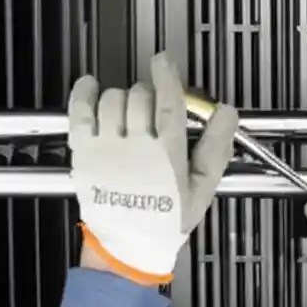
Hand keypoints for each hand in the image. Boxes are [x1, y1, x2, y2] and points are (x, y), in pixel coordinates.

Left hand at [68, 53, 236, 284]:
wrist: (127, 245)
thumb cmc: (165, 219)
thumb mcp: (202, 189)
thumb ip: (216, 148)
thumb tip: (226, 114)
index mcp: (167, 154)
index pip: (167, 100)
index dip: (166, 74)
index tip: (164, 61)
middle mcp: (135, 146)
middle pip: (140, 96)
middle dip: (149, 94)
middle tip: (153, 109)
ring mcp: (106, 147)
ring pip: (112, 99)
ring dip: (123, 98)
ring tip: (129, 112)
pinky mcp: (84, 152)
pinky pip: (80, 111)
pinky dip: (84, 93)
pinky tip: (92, 87)